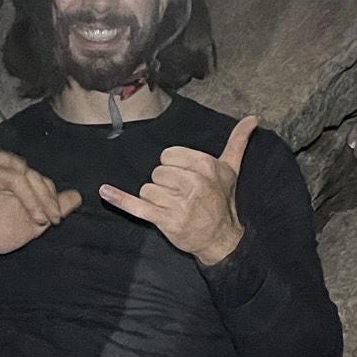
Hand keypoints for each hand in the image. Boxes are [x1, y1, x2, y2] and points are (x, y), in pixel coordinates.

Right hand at [0, 148, 81, 261]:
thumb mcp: (35, 225)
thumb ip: (56, 208)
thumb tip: (78, 196)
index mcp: (24, 187)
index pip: (43, 182)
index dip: (52, 198)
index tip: (55, 219)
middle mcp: (11, 176)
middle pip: (35, 176)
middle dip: (44, 198)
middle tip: (46, 218)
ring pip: (19, 172)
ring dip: (30, 194)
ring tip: (34, 216)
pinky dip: (6, 165)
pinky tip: (14, 179)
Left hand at [98, 114, 256, 264]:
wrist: (221, 239)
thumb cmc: (222, 202)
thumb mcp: (231, 170)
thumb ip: (237, 142)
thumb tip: (252, 118)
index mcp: (205, 166)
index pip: (169, 155)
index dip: (173, 167)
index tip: (184, 179)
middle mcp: (193, 183)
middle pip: (157, 172)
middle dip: (164, 184)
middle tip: (180, 196)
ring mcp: (179, 203)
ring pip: (148, 189)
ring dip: (155, 199)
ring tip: (173, 207)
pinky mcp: (166, 220)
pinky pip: (138, 205)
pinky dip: (120, 199)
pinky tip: (105, 191)